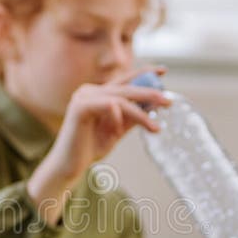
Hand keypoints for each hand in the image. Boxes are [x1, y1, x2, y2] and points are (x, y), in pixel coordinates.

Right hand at [28, 75, 170, 222]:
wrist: (69, 166)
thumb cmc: (90, 148)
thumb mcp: (117, 130)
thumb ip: (133, 116)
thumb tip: (155, 104)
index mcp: (96, 94)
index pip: (124, 80)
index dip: (144, 73)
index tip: (163, 71)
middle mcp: (88, 91)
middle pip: (125, 87)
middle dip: (149, 92)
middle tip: (168, 100)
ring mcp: (82, 97)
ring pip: (120, 98)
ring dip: (141, 112)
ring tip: (156, 126)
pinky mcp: (80, 108)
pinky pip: (109, 106)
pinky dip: (120, 117)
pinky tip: (118, 131)